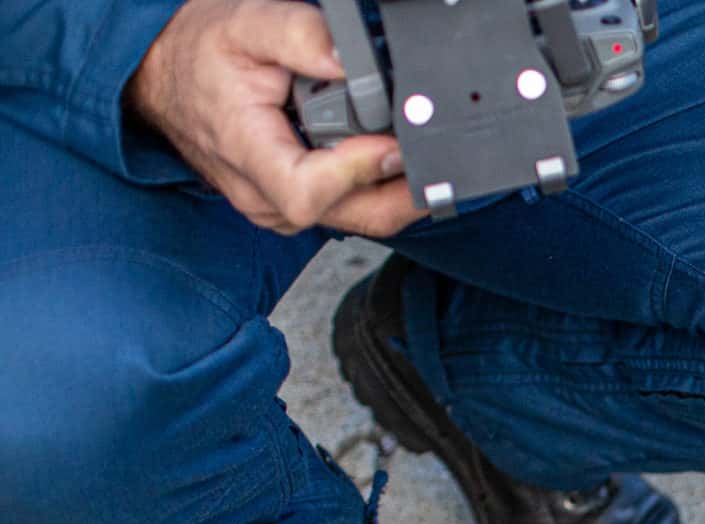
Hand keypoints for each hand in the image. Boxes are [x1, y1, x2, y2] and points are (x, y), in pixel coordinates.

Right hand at [131, 0, 419, 236]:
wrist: (167, 71)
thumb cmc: (202, 51)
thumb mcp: (245, 23)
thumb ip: (301, 35)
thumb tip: (351, 59)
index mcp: (246, 153)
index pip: (307, 193)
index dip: (356, 172)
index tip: (388, 142)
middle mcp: (263, 196)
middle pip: (352, 216)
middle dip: (402, 190)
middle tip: (436, 155)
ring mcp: (280, 207)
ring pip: (359, 219)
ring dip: (397, 190)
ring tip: (420, 152)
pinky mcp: (293, 206)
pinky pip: (349, 211)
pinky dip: (380, 188)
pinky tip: (395, 158)